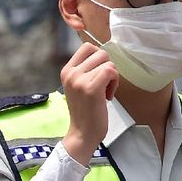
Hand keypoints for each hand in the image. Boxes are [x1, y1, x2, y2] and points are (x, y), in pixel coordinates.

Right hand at [60, 43, 118, 165]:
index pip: (87, 47)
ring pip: (108, 62)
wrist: (82, 133)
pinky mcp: (91, 88)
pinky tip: (108, 95)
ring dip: (112, 77)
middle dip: (107, 67)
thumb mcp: (78, 86)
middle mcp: (71, 73)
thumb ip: (86, 70)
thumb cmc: (85, 110)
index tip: (99, 73)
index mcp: (67, 70)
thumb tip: (104, 55)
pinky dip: (114, 83)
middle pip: (100, 53)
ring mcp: (79, 80)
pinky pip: (111, 72)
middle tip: (104, 84)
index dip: (99, 57)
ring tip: (105, 92)